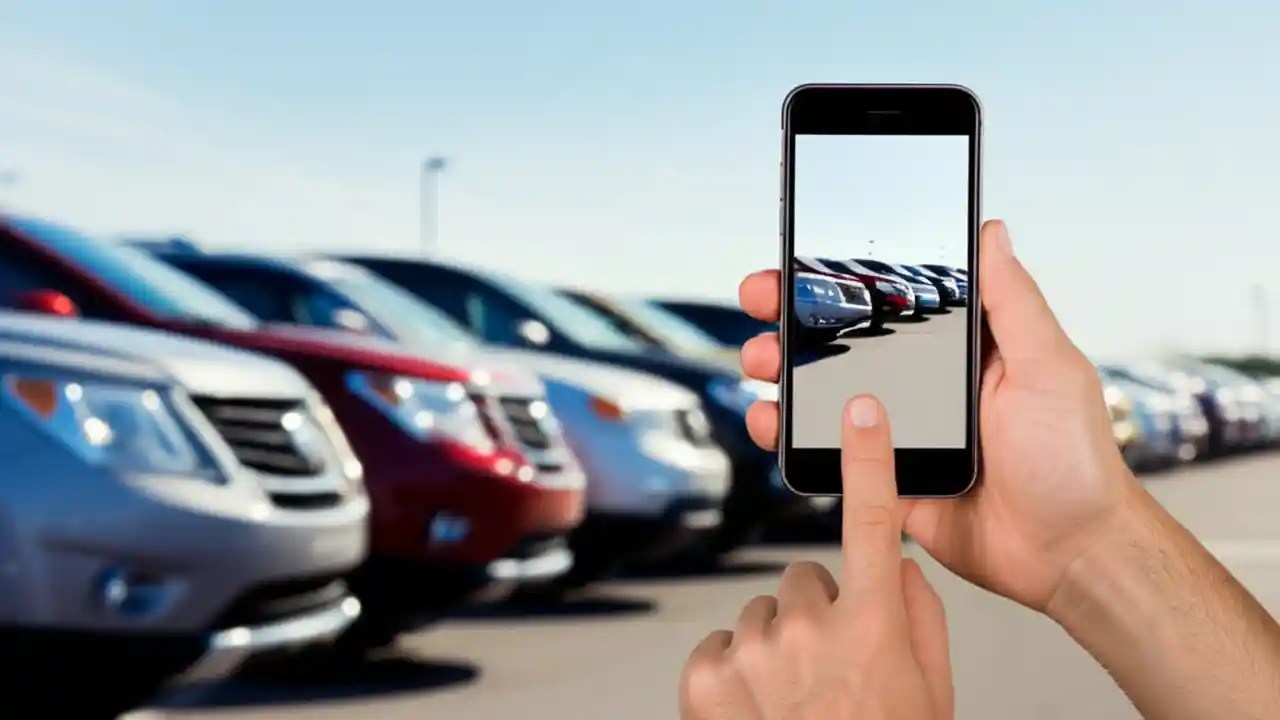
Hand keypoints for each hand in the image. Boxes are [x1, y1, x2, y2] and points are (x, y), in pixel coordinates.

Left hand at [680, 396, 952, 719]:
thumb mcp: (928, 692)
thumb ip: (918, 619)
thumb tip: (901, 568)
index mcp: (875, 626)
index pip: (875, 523)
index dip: (869, 459)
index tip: (861, 410)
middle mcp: (812, 627)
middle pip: (804, 579)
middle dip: (816, 612)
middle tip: (829, 668)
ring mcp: (754, 651)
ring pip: (761, 616)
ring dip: (774, 646)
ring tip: (794, 701)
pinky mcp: (707, 677)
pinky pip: (719, 647)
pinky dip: (734, 673)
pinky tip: (757, 710)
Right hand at [738, 220, 1141, 611]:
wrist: (1069, 553)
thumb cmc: (1074, 460)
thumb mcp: (1047, 367)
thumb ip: (1012, 302)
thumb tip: (990, 232)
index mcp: (963, 351)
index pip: (894, 300)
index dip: (846, 279)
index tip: (803, 259)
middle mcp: (927, 386)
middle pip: (848, 342)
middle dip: (796, 317)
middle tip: (762, 299)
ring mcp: (902, 433)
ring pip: (827, 395)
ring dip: (784, 373)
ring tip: (760, 363)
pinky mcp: (886, 480)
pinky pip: (828, 455)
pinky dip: (791, 438)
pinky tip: (770, 422)